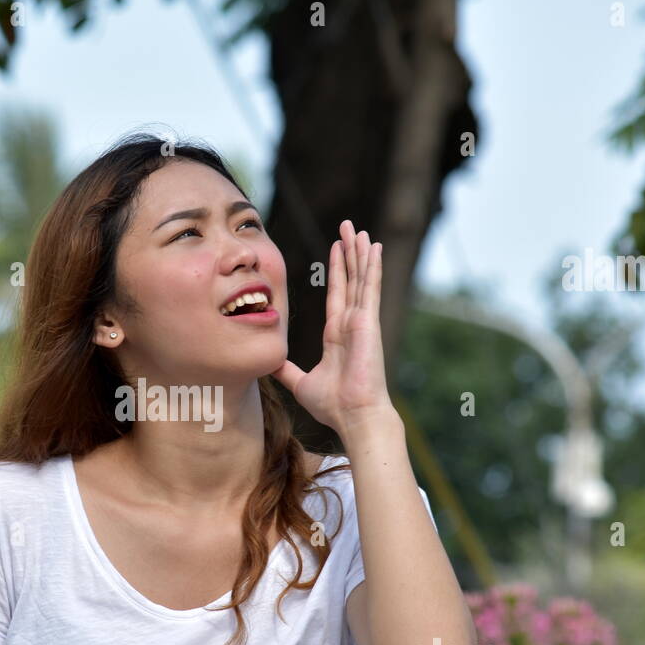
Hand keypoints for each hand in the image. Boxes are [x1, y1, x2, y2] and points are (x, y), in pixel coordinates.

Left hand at [271, 219, 396, 435]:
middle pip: (350, 279)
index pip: (336, 294)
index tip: (336, 250)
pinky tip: (373, 246)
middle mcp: (352, 324)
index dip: (337, 271)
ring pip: (361, 278)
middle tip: (348, 228)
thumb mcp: (301, 383)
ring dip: (360, 252)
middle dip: (349, 253)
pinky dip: (372, 265)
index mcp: (338, 335)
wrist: (353, 416)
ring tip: (359, 229)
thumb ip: (287, 370)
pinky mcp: (368, 322)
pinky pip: (370, 286)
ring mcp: (362, 321)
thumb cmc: (333, 406)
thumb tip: (271, 363)